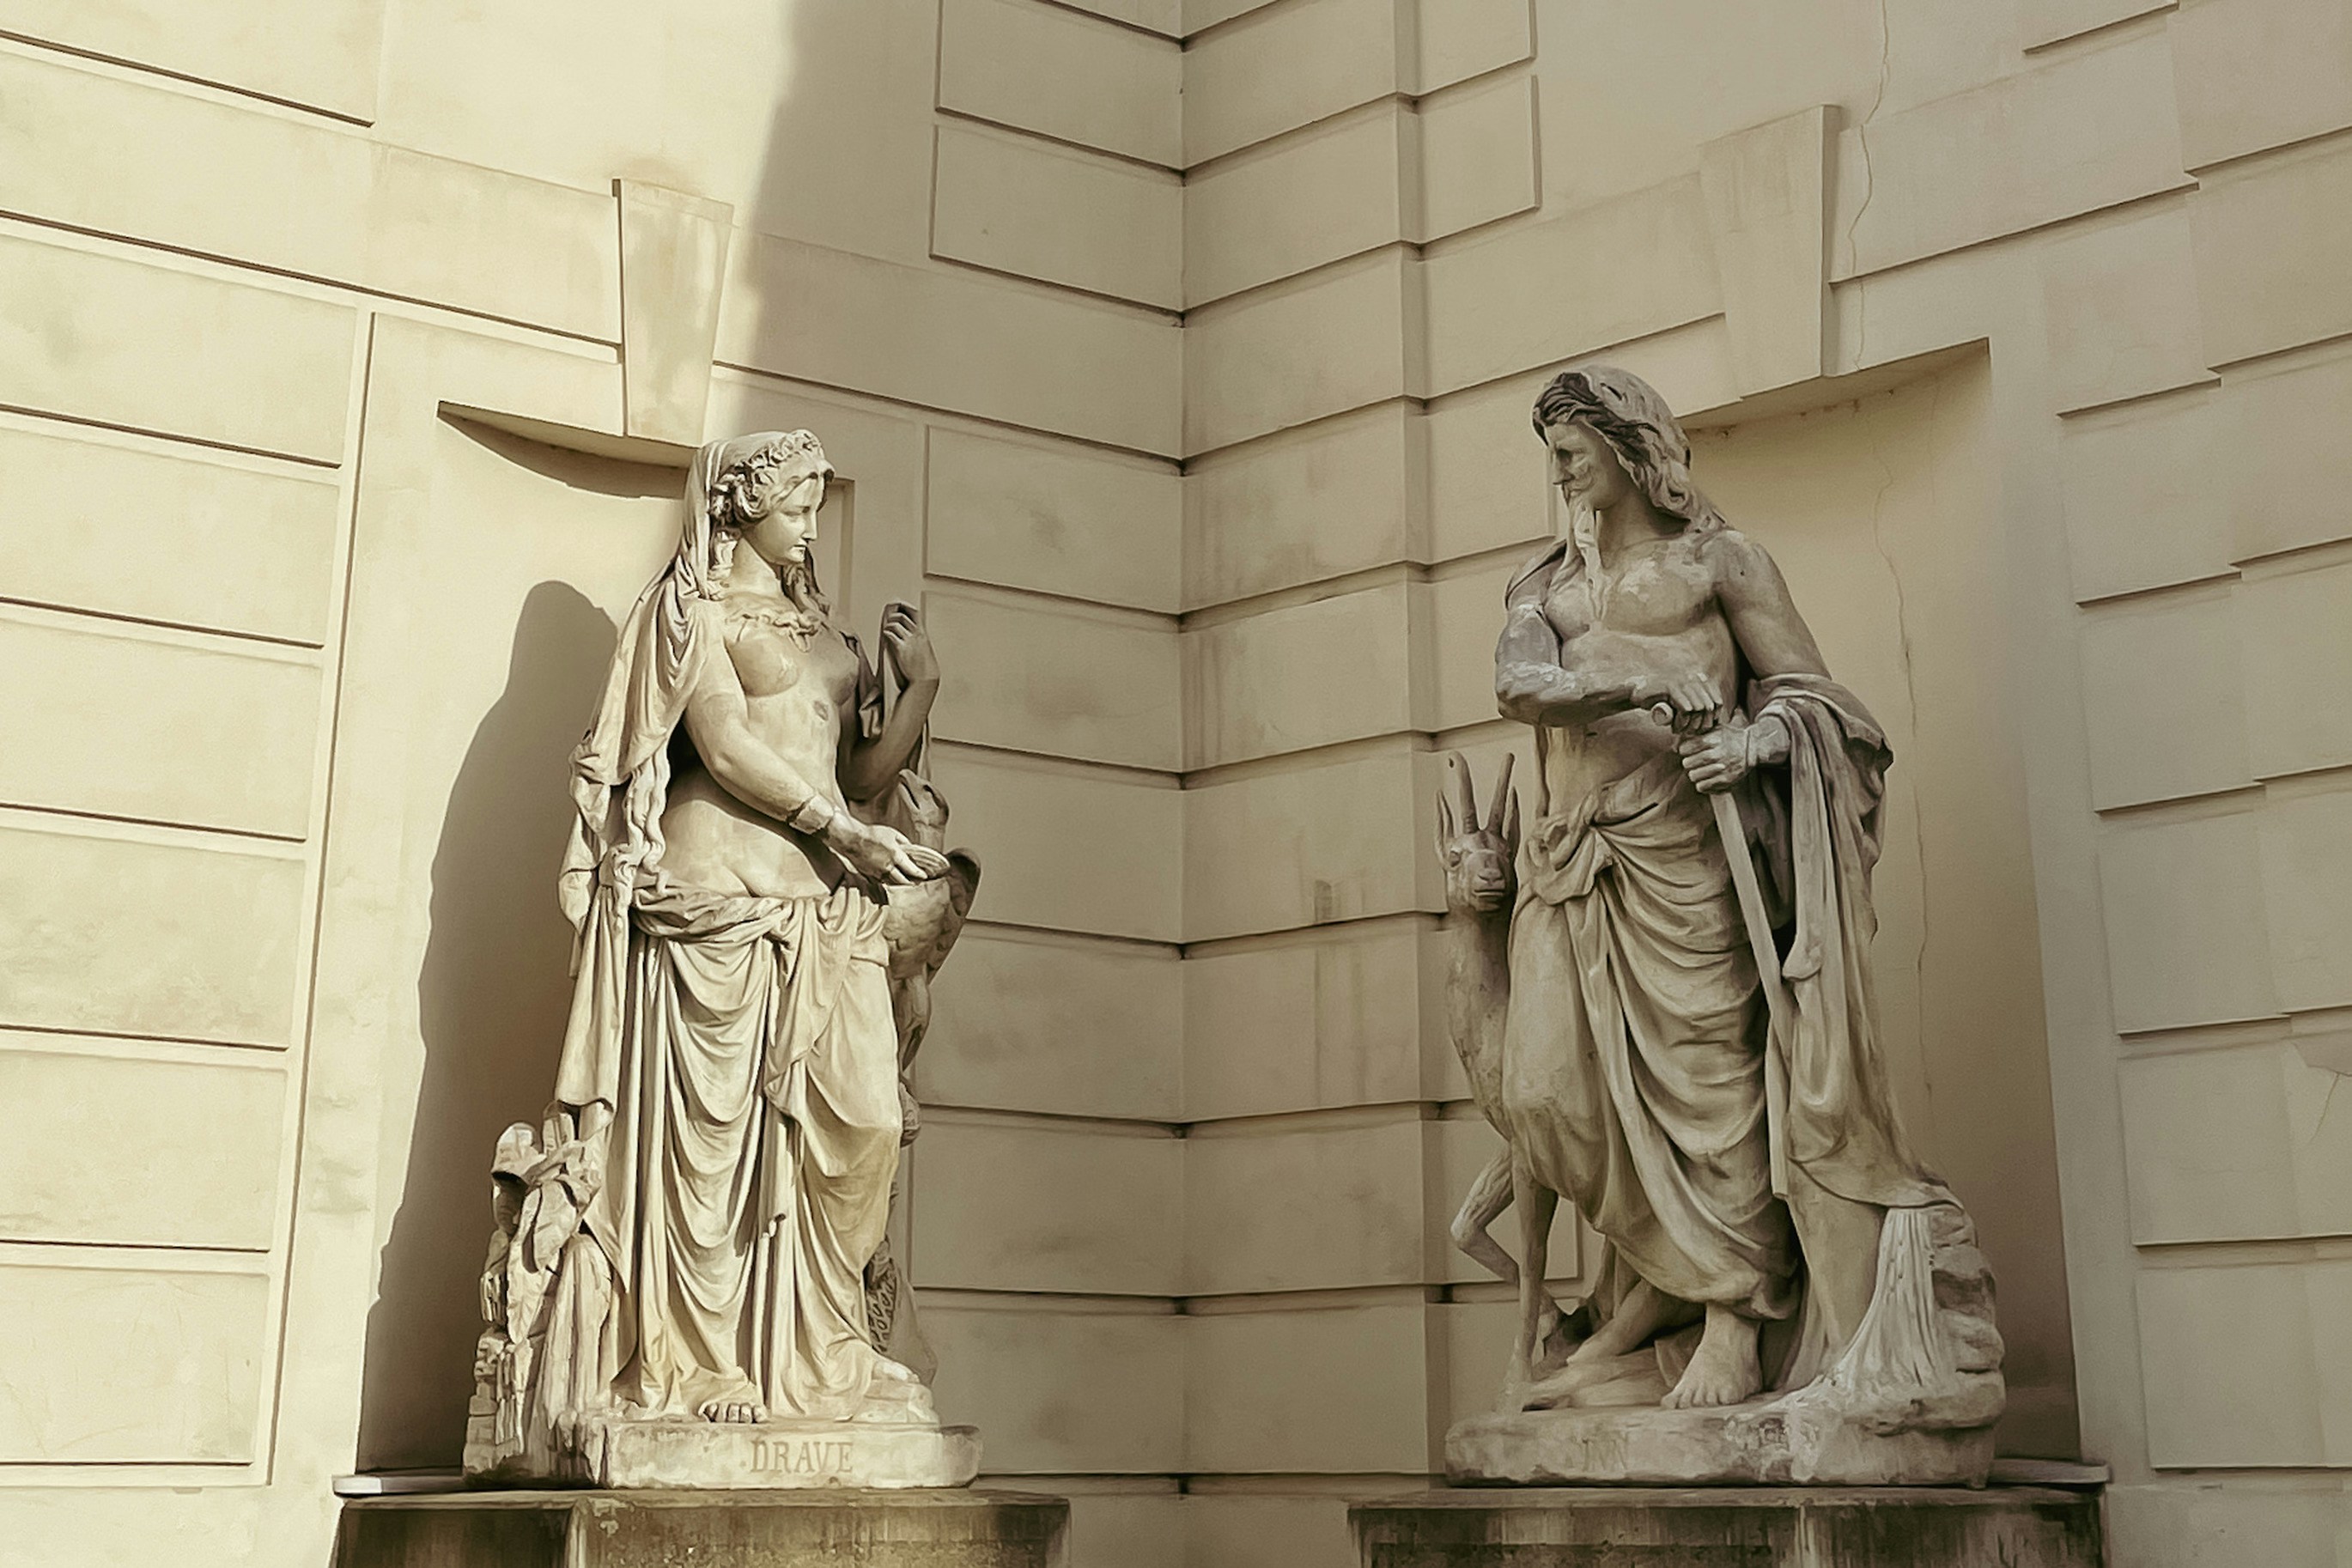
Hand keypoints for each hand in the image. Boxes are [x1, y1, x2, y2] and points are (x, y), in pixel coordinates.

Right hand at [826, 815, 948, 884]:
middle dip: (911, 882)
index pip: (911, 869)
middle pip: (902, 880)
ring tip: (905, 882)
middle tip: (916, 882)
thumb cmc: (871, 833)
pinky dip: (888, 881)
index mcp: (895, 855)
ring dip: (900, 883)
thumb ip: (903, 841)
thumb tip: (910, 847)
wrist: (851, 839)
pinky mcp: (869, 875)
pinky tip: (890, 878)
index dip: (919, 874)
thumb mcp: (892, 833)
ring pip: (892, 882)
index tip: (924, 876)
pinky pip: (881, 881)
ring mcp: (877, 872)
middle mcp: (887, 867)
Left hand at [879, 601, 937, 688]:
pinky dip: (886, 633)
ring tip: (886, 629)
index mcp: (923, 635)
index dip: (906, 607)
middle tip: (888, 617)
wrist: (925, 680)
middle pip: (902, 616)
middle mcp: (916, 635)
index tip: (899, 605)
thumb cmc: (925, 670)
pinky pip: (891, 634)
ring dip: (888, 625)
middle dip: (893, 615)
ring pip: (895, 624)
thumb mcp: (926, 651)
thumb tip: (914, 640)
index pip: (915, 613)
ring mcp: (909, 641)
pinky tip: (885, 636)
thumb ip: (919, 643)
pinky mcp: (901, 649)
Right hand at [1631, 667, 1722, 733]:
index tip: (1701, 729)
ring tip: (1679, 730)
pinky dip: (1682, 722)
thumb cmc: (1660, 701)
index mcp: (1699, 680)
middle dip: (1701, 725)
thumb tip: (1715, 722)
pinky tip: (1673, 727)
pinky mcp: (1670, 687)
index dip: (1713, 718)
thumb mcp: (1682, 702)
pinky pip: (1686, 709)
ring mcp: (1681, 681)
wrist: (1635, 692)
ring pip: (1699, 709)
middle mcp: (1693, 678)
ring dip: (1690, 725)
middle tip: (1689, 733)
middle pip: (1710, 707)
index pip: (1718, 701)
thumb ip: (1698, 705)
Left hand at [1677, 723, 1752, 793]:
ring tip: (1702, 769)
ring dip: (1695, 773)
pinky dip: (1702, 784)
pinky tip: (1707, 778)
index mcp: (1711, 739)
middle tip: (1697, 761)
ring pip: (1693, 776)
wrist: (1752, 748)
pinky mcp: (1725, 780)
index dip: (1685, 750)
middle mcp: (1715, 754)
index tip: (1690, 750)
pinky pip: (1701, 787)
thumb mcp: (1715, 728)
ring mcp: (1720, 768)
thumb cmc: (1731, 737)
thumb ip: (1696, 734)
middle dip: (1689, 762)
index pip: (1685, 748)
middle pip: (1687, 763)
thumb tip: (1676, 745)